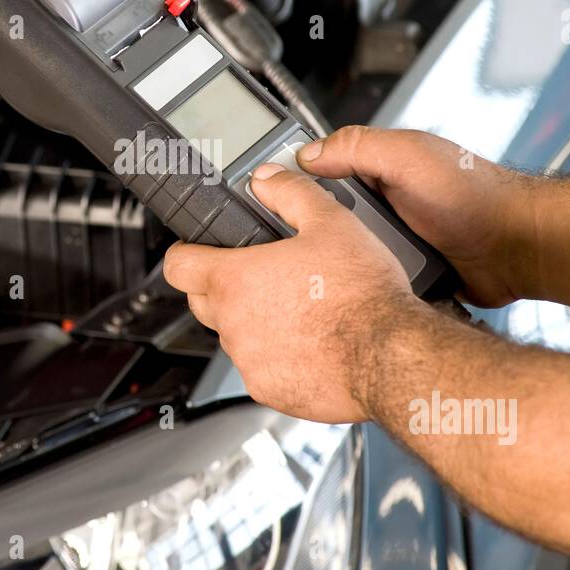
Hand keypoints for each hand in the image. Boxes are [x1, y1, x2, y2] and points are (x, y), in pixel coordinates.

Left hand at [163, 163, 423, 423]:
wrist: (392, 356)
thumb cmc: (363, 296)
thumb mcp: (331, 222)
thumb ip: (290, 193)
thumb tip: (267, 179)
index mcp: (234, 280)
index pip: (178, 265)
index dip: (186, 252)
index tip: (199, 250)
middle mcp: (233, 325)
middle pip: (203, 301)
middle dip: (223, 286)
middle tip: (261, 274)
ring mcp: (249, 362)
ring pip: (234, 336)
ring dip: (253, 322)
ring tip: (297, 309)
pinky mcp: (270, 390)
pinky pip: (260, 368)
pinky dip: (276, 356)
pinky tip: (309, 342)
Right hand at [296, 127, 538, 307]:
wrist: (515, 250)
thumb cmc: (476, 196)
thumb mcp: (409, 156)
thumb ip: (357, 147)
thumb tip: (307, 153)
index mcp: (378, 167)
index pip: (319, 171)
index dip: (292, 183)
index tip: (264, 197)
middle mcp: (381, 203)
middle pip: (324, 218)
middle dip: (312, 231)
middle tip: (294, 245)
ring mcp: (390, 241)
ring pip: (342, 254)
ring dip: (337, 263)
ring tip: (319, 275)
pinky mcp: (401, 274)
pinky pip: (367, 280)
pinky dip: (361, 284)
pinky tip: (350, 292)